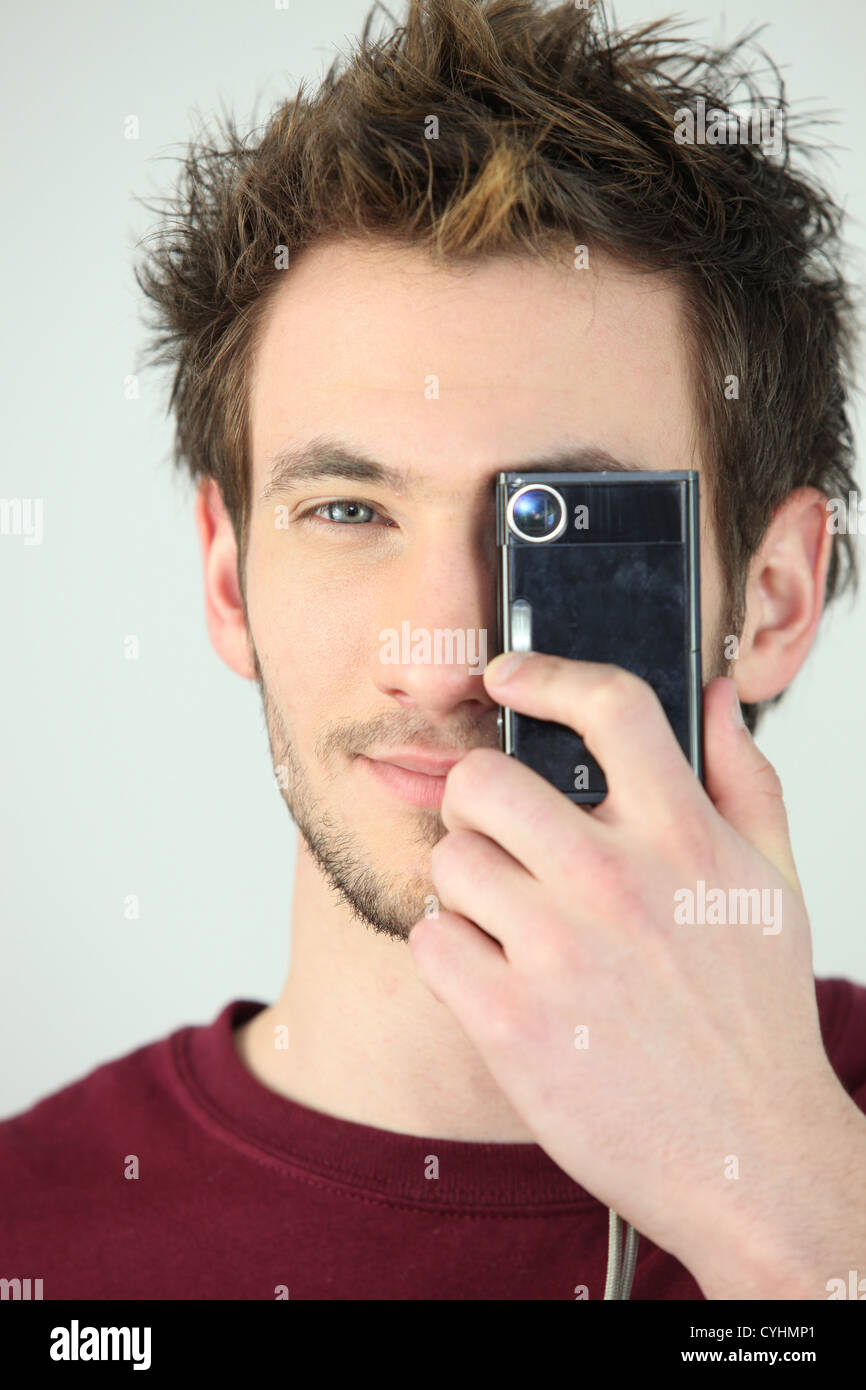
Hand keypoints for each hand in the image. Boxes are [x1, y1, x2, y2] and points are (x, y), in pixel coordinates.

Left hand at [408, 654, 849, 1279]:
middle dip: (481, 803)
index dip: (545, 673)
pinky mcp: (510, 1022)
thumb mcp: (775, 885)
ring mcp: (559, 953)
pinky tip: (496, 974)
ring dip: (467, 884)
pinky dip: (452, 952)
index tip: (510, 676)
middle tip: (500, 837)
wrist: (749, 1155)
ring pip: (448, 858)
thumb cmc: (756, 1020)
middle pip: (485, 778)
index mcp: (686, 837)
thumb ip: (745, 780)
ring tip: (510, 920)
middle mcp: (618, 882)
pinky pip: (431, 938)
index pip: (609, 704)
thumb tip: (710, 700)